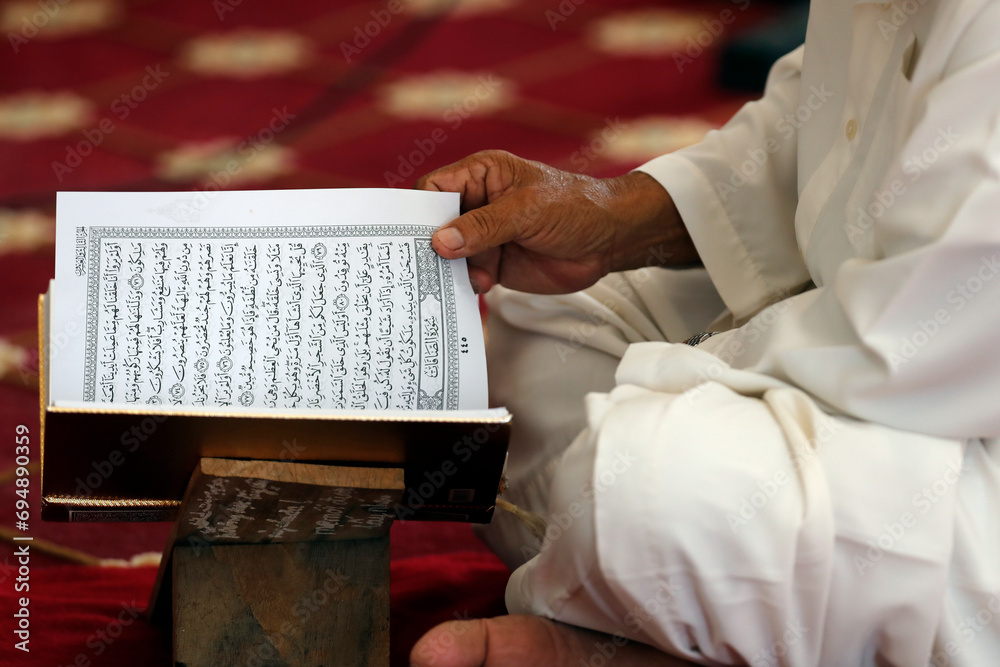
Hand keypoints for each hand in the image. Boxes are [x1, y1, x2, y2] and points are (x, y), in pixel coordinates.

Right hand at [415, 150, 697, 293]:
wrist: (610, 240)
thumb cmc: (574, 208)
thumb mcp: (526, 211)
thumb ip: (483, 226)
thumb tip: (440, 242)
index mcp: (481, 175)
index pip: (434, 188)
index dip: (419, 210)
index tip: (411, 235)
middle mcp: (478, 204)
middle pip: (436, 224)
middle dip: (432, 245)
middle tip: (428, 265)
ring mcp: (485, 236)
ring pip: (451, 254)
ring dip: (456, 268)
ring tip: (476, 276)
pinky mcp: (495, 263)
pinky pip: (469, 274)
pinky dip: (469, 283)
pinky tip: (480, 287)